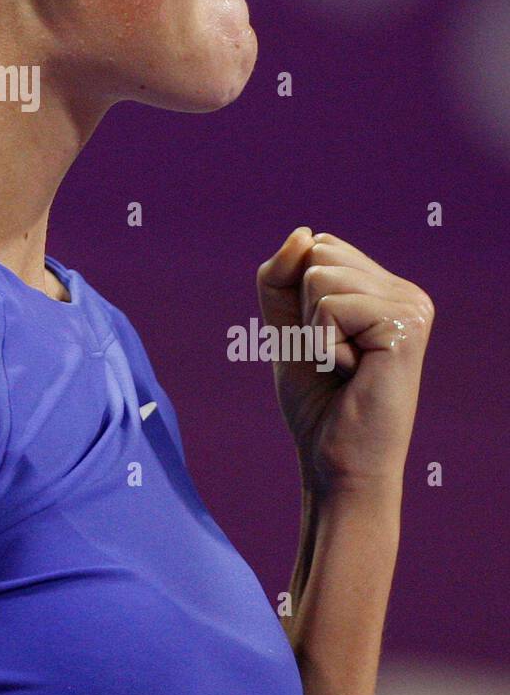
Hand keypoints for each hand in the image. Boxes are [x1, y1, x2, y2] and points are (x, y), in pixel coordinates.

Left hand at [256, 228, 433, 496]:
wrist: (336, 462)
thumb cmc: (317, 400)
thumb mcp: (287, 325)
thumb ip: (283, 275)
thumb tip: (303, 232)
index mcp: (386, 288)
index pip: (318, 246)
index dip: (298, 297)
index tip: (324, 343)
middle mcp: (407, 292)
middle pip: (318, 254)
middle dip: (305, 310)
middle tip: (333, 357)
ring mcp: (412, 307)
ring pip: (320, 276)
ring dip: (313, 330)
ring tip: (343, 366)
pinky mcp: (405, 326)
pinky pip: (329, 305)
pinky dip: (322, 344)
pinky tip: (352, 373)